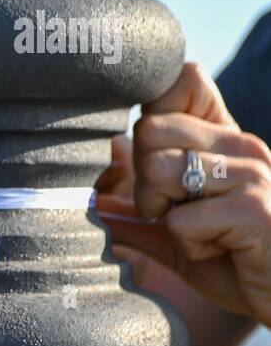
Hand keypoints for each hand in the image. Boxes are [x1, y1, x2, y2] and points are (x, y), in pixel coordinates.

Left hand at [95, 63, 270, 325]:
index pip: (184, 80)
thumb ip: (139, 215)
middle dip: (144, 180)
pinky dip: (189, 247)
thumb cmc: (239, 265)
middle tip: (173, 214)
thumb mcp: (181, 236)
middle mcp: (242, 146)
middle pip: (149, 130)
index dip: (152, 115)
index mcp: (225, 141)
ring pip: (158, 171)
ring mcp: (251, 174)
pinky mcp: (254, 209)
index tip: (152, 158)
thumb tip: (92, 202)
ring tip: (198, 234)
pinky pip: (182, 221)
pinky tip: (222, 253)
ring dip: (163, 214)